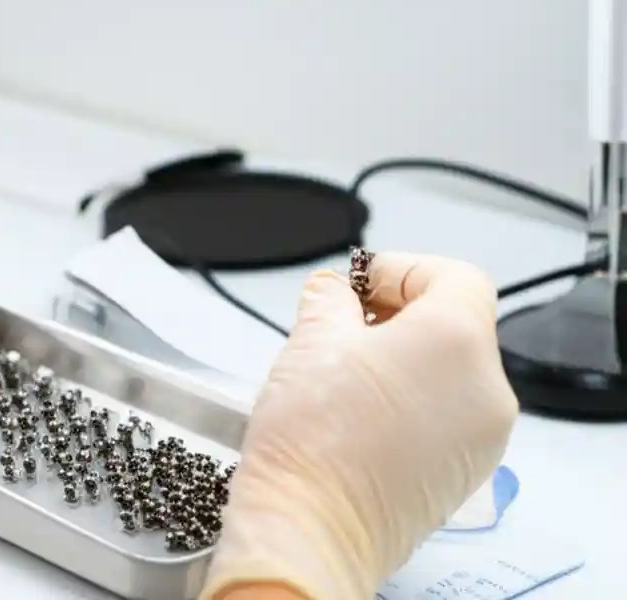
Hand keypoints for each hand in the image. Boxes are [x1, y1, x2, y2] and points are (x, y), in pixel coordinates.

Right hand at [201, 254, 517, 599]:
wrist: (311, 528)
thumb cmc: (313, 439)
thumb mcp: (311, 339)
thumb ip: (329, 298)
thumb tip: (334, 292)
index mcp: (458, 339)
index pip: (452, 276)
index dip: (400, 269)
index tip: (357, 282)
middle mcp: (486, 387)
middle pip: (455, 324)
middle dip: (396, 314)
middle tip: (340, 324)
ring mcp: (482, 436)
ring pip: (450, 373)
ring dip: (403, 360)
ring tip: (341, 375)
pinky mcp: (463, 473)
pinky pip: (447, 417)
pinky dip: (411, 403)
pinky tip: (356, 415)